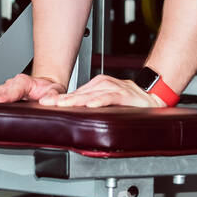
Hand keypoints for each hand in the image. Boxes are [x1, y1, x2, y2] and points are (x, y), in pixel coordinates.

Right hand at [0, 73, 66, 103]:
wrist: (47, 84)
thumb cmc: (50, 89)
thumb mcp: (57, 91)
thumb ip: (53, 96)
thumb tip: (46, 101)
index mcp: (24, 82)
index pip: (13, 90)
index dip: (5, 96)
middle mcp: (12, 83)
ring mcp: (5, 87)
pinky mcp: (0, 91)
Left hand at [40, 74, 165, 108]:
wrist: (152, 95)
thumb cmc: (128, 100)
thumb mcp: (106, 100)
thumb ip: (91, 104)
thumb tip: (74, 112)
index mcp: (96, 86)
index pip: (74, 93)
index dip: (59, 99)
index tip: (44, 104)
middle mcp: (103, 84)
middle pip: (78, 93)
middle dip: (62, 99)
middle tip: (47, 104)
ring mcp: (113, 88)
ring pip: (91, 94)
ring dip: (76, 100)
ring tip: (63, 105)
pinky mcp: (124, 94)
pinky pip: (109, 97)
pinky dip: (99, 101)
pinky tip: (90, 105)